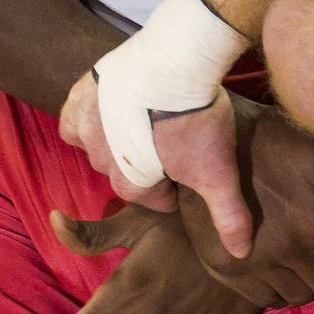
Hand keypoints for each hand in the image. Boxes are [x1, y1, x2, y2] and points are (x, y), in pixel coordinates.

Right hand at [58, 70, 220, 221]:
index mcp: (132, 183)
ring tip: (145, 124)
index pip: (151, 198)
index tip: (186, 170)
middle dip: (145, 164)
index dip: (172, 187)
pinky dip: (85, 121)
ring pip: (97, 147)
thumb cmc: (196, 118)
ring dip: (116, 142)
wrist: (178, 59)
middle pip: (123, 172)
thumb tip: (241, 254)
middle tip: (169, 143)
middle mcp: (102, 160)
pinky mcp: (82, 95)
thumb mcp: (220, 171)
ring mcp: (89, 126)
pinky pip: (72, 121)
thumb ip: (229, 215)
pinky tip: (107, 113)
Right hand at [173, 96, 313, 309]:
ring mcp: (252, 261)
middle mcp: (285, 247)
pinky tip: (279, 267)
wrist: (215, 137)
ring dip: (306, 283)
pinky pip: (263, 299)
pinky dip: (276, 289)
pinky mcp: (224, 265)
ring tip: (304, 260)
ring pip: (297, 297)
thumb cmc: (277, 138)